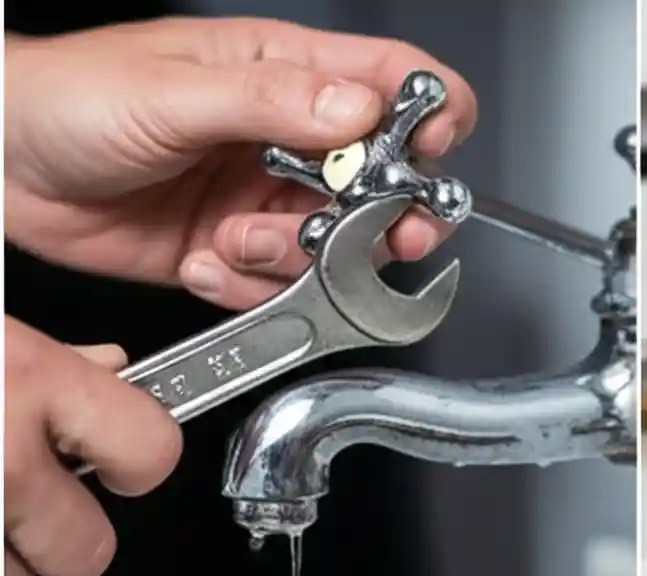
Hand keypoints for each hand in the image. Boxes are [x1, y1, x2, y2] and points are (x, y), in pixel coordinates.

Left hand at [3, 17, 477, 309]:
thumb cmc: (68, 97)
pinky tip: (204, 257)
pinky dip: (247, 283)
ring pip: (336, 242)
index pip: (393, 80)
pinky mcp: (234, 245)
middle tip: (380, 235)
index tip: (425, 153)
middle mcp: (285, 136)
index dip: (429, 115)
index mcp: (283, 73)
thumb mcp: (172, 90)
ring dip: (297, 255)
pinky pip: (278, 281)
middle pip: (386, 178)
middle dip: (389, 214)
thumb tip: (357, 110)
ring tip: (236, 237)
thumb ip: (271, 101)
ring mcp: (262, 194)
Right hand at [4, 316, 182, 575]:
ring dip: (1, 571)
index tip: (117, 461)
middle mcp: (0, 453)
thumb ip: (50, 360)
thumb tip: (111, 368)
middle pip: (87, 553)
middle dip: (56, 536)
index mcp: (28, 378)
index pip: (154, 450)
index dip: (136, 461)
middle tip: (23, 505)